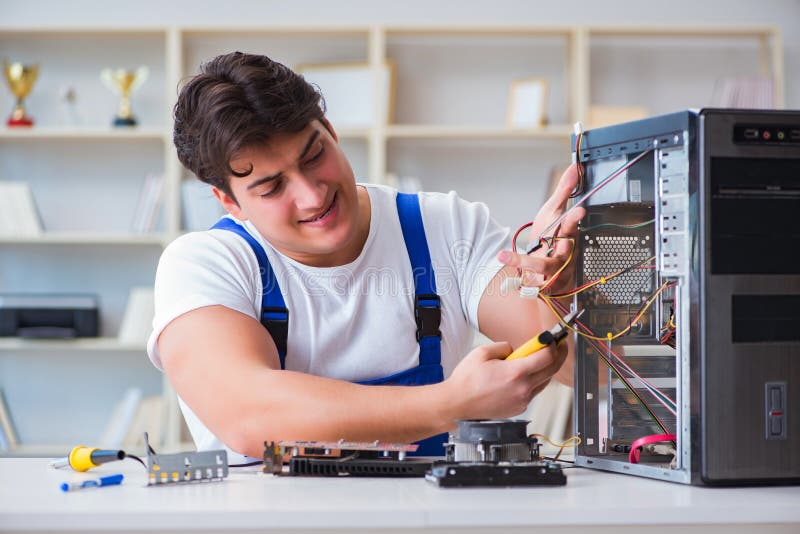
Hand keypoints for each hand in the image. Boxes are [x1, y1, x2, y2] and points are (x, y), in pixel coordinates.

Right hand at [446, 340, 568, 420]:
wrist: (457, 404)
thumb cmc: (466, 381)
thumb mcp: (482, 352)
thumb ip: (504, 346)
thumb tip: (515, 349)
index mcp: (515, 373)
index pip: (546, 356)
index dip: (553, 344)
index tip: (553, 338)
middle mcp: (522, 388)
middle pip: (552, 369)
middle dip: (558, 354)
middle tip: (559, 345)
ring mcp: (522, 400)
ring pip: (545, 382)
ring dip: (546, 368)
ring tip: (540, 359)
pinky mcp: (519, 408)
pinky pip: (534, 392)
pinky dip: (534, 381)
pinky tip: (524, 375)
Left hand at [497, 163, 585, 295]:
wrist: (544, 268)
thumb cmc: (550, 237)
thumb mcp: (553, 212)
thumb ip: (563, 191)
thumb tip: (574, 167)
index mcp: (567, 234)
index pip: (572, 225)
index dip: (575, 218)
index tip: (579, 209)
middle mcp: (564, 254)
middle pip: (564, 251)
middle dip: (556, 242)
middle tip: (545, 241)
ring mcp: (555, 271)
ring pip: (546, 270)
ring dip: (526, 264)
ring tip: (504, 257)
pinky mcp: (545, 285)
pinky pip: (534, 286)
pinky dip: (520, 281)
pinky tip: (505, 270)